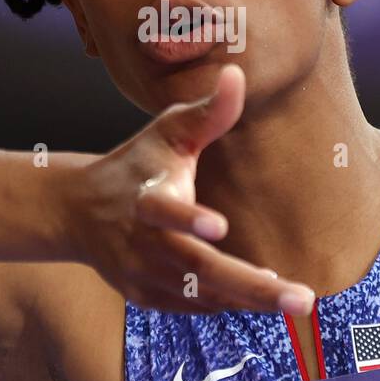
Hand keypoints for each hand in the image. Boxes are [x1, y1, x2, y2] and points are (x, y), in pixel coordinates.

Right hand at [61, 63, 314, 315]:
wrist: (76, 213)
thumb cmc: (136, 163)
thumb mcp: (166, 132)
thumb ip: (206, 111)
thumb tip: (237, 73)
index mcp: (145, 197)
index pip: (163, 210)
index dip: (188, 218)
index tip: (219, 226)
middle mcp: (142, 242)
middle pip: (198, 268)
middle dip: (252, 286)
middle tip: (303, 299)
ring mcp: (143, 275)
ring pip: (203, 295)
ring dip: (251, 299)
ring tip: (298, 303)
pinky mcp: (147, 298)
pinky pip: (195, 306)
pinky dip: (229, 302)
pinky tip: (263, 296)